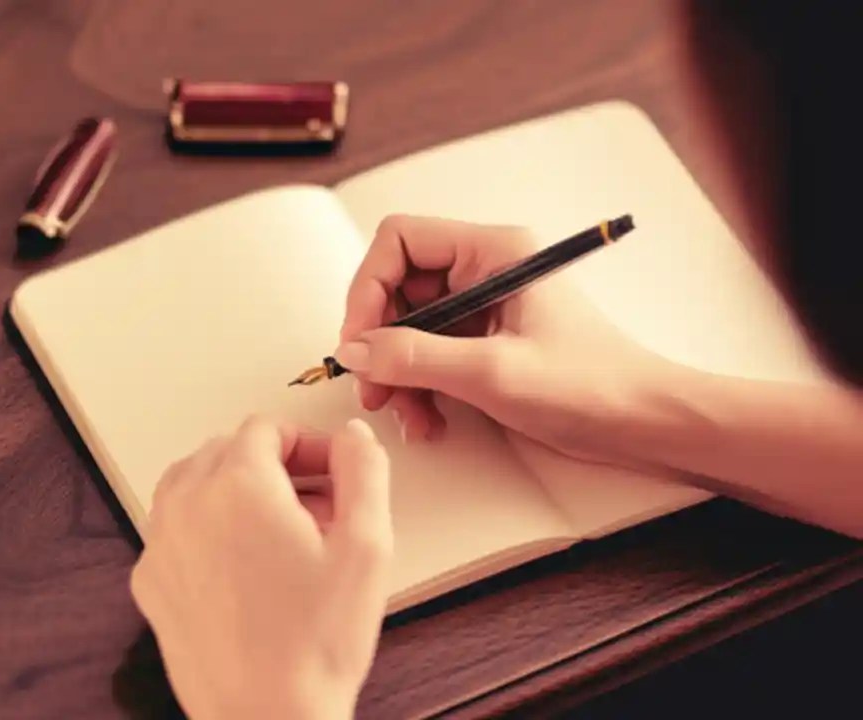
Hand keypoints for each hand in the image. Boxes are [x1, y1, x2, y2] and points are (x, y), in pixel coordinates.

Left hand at [130, 416, 391, 719]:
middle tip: (318, 505)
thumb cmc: (315, 642)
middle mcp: (188, 503)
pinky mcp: (149, 581)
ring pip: (191, 481)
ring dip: (233, 488)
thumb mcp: (367, 547)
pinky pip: (173, 528)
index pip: (266, 428)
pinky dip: (205, 528)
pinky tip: (243, 565)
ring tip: (278, 530)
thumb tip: (354, 438)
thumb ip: (364, 473)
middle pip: (226, 449)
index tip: (333, 471)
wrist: (266, 717)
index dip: (308, 443)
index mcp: (239, 484)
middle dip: (274, 465)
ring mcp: (160, 543)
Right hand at [337, 215, 669, 465]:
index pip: (400, 241)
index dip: (368, 287)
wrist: (644, 422)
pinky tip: (429, 422)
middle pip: (397, 287)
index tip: (357, 341)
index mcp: (492, 251)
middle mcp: (484, 271)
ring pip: (408, 328)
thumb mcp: (492, 372)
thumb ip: (415, 357)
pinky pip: (430, 355)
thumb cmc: (590, 385)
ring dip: (396, 373)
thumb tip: (353, 351)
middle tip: (373, 388)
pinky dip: (419, 388)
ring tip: (405, 416)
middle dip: (379, 341)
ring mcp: (485, 308)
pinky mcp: (486, 343)